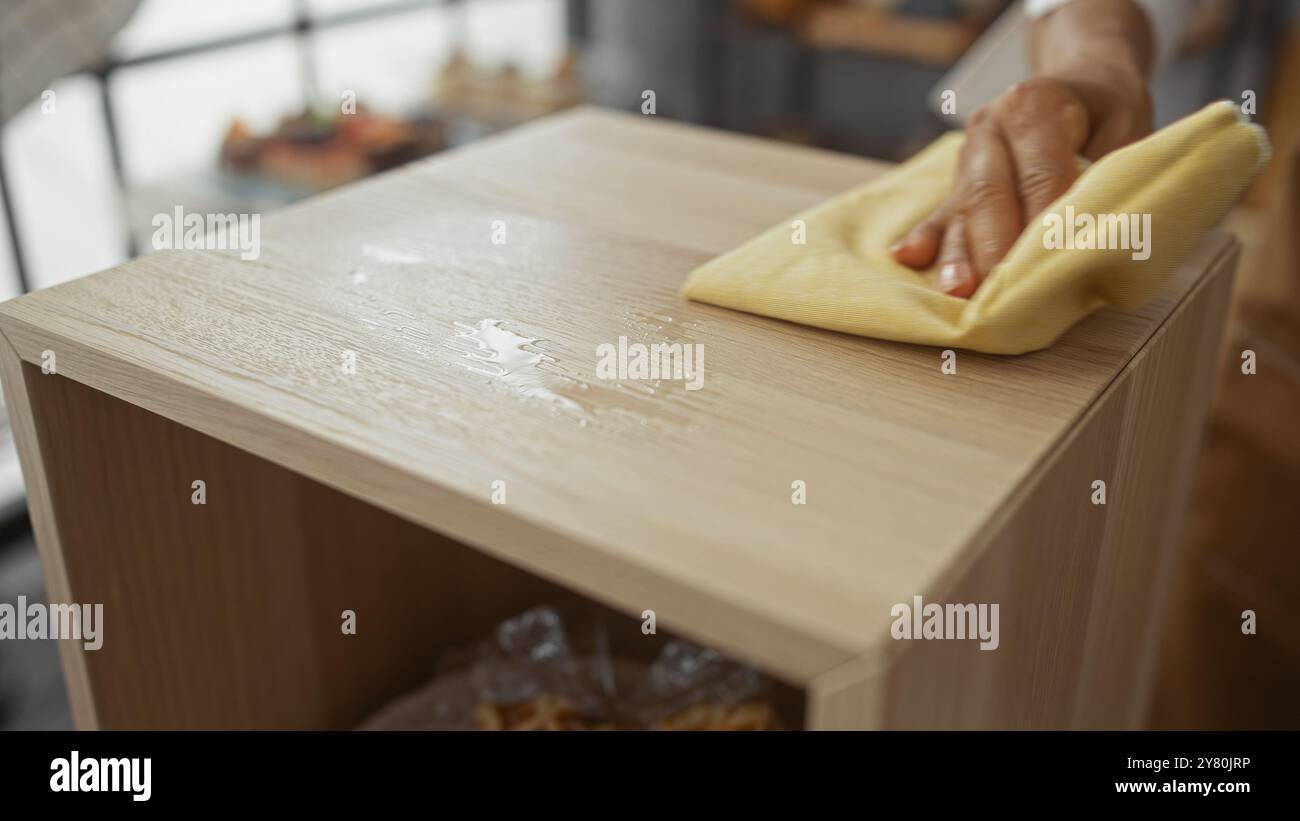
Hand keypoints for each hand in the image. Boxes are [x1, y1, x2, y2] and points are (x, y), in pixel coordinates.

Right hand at [890, 69, 1152, 297]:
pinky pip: (940, 214)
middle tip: (1002, 294)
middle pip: (989, 194)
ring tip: (958, 291)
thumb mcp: (1128, 129)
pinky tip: (907, 257)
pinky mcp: (956, 181)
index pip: (1040, 174)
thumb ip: (1107, 175)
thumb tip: (1095, 230)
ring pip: (962, 210)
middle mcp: (991, 127)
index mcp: (1033, 105)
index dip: (1044, 222)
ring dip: (959, 255)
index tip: (1050, 266)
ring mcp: (968, 154)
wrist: (1079, 81)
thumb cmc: (1108, 114)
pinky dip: (926, 239)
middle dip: (995, 248)